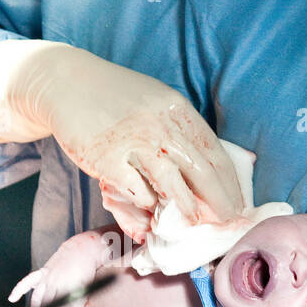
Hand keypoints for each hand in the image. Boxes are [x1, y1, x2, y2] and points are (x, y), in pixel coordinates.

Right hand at [0, 40, 244, 238]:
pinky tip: (150, 207)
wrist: (67, 84)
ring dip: (187, 208)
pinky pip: (135, 190)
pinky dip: (147, 203)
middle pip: (199, 170)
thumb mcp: (155, 103)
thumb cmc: (116, 98)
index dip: (229, 182)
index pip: (213, 151)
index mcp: (176, 109)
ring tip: (196, 222)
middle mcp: (159, 124)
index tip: (238, 204)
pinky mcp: (106, 158)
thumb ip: (179, 130)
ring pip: (170, 184)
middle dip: (218, 201)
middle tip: (227, 222)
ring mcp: (132, 141)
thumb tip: (207, 170)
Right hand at [7, 229, 115, 306]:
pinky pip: (27, 282)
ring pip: (36, 300)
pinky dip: (18, 290)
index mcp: (67, 290)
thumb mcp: (84, 294)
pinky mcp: (42, 272)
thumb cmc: (86, 276)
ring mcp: (46, 277)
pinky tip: (12, 299)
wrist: (83, 251)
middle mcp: (54, 283)